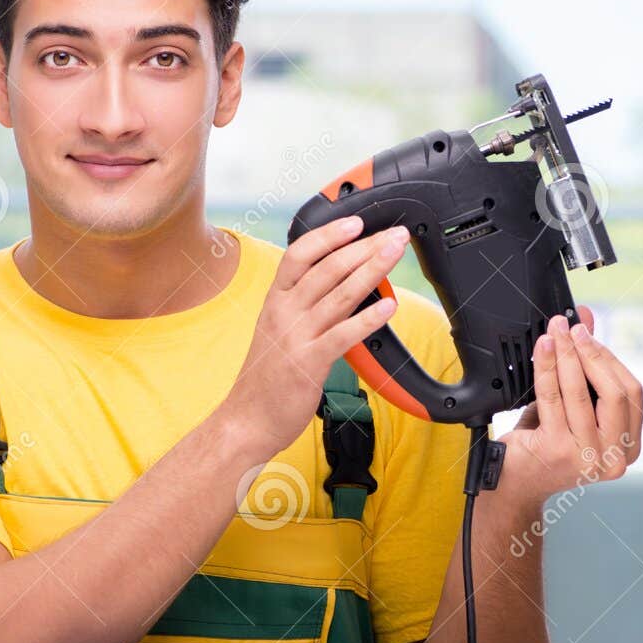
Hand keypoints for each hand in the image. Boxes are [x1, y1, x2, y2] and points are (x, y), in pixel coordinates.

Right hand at [223, 216, 409, 460]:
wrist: (246, 420)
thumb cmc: (266, 377)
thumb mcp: (278, 329)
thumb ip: (305, 305)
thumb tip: (342, 282)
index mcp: (275, 300)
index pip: (299, 253)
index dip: (329, 235)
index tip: (356, 222)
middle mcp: (284, 312)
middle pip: (327, 268)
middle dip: (365, 246)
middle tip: (395, 235)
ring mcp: (296, 337)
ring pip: (340, 294)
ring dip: (372, 270)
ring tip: (396, 254)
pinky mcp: (309, 363)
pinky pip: (344, 335)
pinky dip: (369, 318)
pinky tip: (389, 306)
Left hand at [497, 305, 642, 502]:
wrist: (514, 482)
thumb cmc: (544, 445)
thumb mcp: (571, 404)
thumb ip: (585, 365)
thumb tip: (587, 320)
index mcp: (627, 447)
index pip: (631, 393)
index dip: (609, 358)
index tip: (586, 334)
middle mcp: (614, 457)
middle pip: (614, 392)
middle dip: (590, 353)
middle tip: (569, 328)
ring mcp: (588, 457)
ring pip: (582, 393)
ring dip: (566, 356)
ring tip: (554, 333)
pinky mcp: (558, 451)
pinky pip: (554, 399)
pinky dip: (547, 369)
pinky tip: (543, 350)